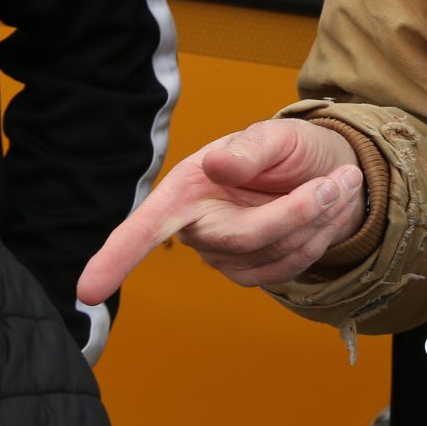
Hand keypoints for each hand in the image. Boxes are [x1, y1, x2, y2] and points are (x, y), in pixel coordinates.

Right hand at [77, 118, 364, 303]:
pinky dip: (320, 238)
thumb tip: (216, 163)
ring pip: (274, 257)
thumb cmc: (294, 151)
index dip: (116, 257)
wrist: (330, 172)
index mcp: (187, 189)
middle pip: (242, 240)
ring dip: (318, 221)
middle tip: (339, 180)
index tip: (87, 289)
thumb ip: (251, 148)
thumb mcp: (278, 136)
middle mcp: (197, 227)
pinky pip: (290, 269)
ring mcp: (225, 257)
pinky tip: (327, 212)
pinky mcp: (253, 273)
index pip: (145, 228)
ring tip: (336, 185)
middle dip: (298, 211)